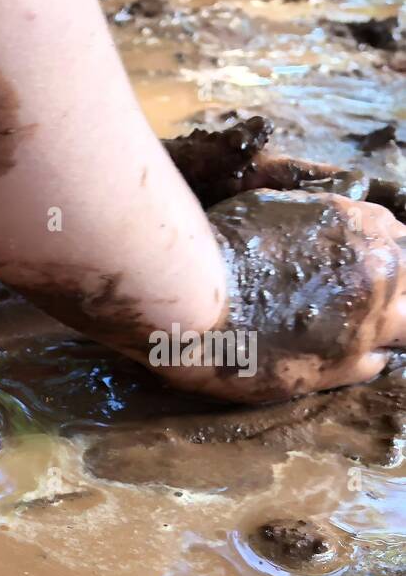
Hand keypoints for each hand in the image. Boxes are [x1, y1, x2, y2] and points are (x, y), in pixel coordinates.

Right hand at [187, 189, 405, 401]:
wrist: (191, 304)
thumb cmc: (216, 248)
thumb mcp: (269, 207)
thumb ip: (311, 219)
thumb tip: (318, 226)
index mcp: (360, 228)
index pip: (396, 237)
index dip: (376, 252)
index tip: (353, 265)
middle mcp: (376, 276)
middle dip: (394, 290)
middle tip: (358, 301)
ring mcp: (364, 326)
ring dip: (387, 328)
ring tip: (349, 332)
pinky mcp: (341, 368)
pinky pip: (375, 364)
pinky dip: (361, 358)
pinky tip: (330, 355)